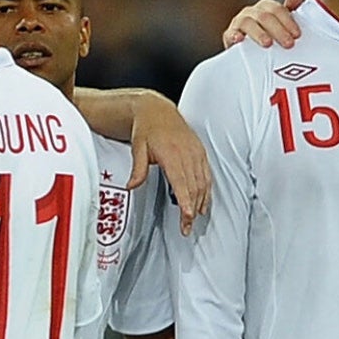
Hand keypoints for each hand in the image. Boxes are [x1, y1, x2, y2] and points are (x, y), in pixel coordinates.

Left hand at [130, 95, 211, 233]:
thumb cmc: (147, 129)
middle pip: (194, 188)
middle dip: (192, 210)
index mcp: (172, 154)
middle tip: (186, 228)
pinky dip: (207, 191)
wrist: (157, 110)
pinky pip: (207, 175)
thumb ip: (137, 169)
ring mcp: (196, 153)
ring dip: (201, 203)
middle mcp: (187, 154)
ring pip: (203, 183)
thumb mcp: (137, 148)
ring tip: (194, 219)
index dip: (186, 202)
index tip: (187, 217)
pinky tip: (203, 202)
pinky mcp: (201, 152)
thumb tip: (131, 186)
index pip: (182, 183)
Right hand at [222, 0, 304, 48]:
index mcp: (265, 8)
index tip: (297, 34)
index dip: (288, 21)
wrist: (248, 56)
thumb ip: (289, 11)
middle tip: (288, 44)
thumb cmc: (268, 38)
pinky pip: (230, 34)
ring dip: (259, 33)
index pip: (277, 9)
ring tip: (268, 44)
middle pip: (265, 16)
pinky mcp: (229, 36)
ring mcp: (238, 23)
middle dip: (278, 30)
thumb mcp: (281, 25)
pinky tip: (240, 40)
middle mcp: (251, 12)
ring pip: (248, 23)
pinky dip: (234, 35)